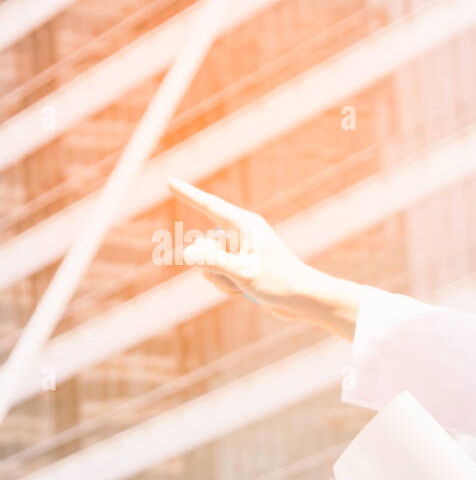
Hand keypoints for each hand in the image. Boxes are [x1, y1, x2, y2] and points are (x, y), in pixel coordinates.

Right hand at [166, 177, 359, 335]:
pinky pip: (216, 274)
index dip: (187, 193)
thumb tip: (187, 252)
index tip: (169, 180)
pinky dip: (225, 285)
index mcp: (245, 224)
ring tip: (245, 284)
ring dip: (220, 279)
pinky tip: (244, 290)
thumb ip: (214, 262)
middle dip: (212, 267)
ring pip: (207, 263)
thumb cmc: (279, 282)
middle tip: (240, 275)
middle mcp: (241, 233)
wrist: (303, 299)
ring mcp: (239, 249)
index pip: (209, 205)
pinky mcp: (240, 264)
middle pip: (203, 245)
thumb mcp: (243, 273)